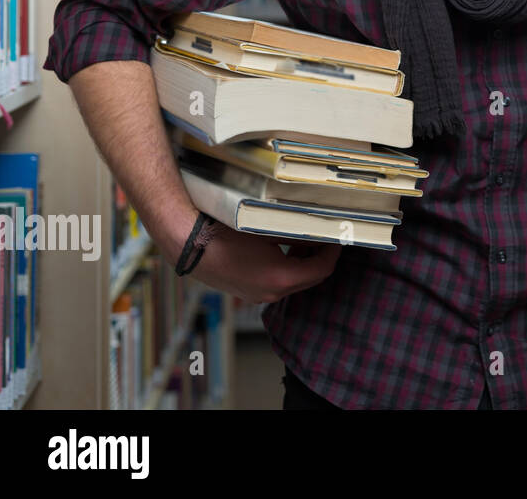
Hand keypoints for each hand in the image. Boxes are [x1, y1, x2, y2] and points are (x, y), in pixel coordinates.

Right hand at [183, 220, 341, 303]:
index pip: (321, 269)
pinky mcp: (249, 293)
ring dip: (303, 263)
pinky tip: (283, 249)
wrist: (189, 246)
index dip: (333, 252)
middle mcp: (271, 293)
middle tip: (324, 237)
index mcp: (281, 279)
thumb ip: (296, 234)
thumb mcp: (268, 230)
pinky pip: (277, 284)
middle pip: (310, 279)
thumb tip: (316, 230)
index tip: (338, 238)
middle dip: (320, 258)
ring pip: (294, 283)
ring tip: (303, 240)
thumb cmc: (226, 234)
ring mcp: (259, 296)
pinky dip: (287, 269)